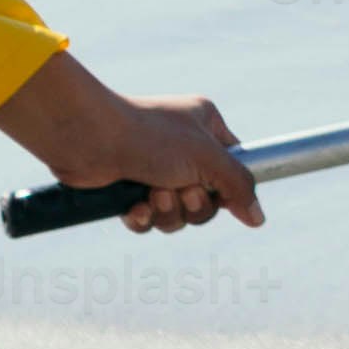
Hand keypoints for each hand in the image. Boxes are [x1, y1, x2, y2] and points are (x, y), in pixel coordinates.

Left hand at [0, 50, 267, 231]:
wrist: (89, 138)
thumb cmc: (150, 135)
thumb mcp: (205, 157)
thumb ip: (237, 186)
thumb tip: (258, 218)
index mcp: (205, 128)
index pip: (233, 166)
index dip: (230, 188)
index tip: (224, 199)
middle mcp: (182, 149)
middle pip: (207, 199)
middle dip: (193, 204)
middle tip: (180, 189)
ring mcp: (154, 170)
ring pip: (178, 214)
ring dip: (168, 212)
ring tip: (151, 193)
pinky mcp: (129, 191)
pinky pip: (149, 220)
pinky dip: (144, 219)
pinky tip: (134, 207)